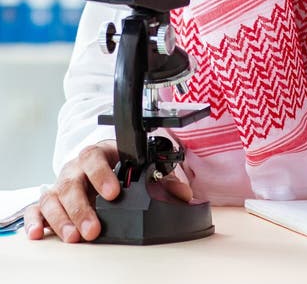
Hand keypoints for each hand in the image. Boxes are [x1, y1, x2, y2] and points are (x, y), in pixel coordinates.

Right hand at [24, 141, 192, 242]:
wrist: (94, 166)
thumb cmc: (118, 167)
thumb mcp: (140, 169)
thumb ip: (162, 180)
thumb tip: (184, 194)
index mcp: (100, 154)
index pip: (96, 157)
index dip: (103, 174)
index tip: (113, 192)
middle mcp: (76, 168)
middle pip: (73, 183)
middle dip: (82, 208)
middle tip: (93, 228)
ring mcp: (60, 183)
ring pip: (55, 197)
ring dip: (63, 218)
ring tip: (74, 237)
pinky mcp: (47, 200)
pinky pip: (37, 208)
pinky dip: (36, 220)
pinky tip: (39, 233)